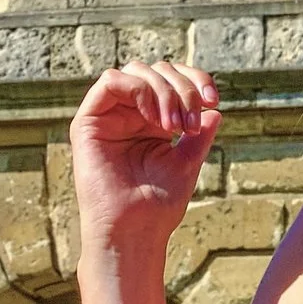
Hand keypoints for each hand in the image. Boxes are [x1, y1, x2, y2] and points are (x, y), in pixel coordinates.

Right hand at [71, 61, 220, 257]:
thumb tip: (215, 110)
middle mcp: (128, 114)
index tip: (214, 101)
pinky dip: (139, 90)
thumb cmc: (158, 204)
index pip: (173, 80)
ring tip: (174, 126)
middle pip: (157, 71)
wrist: (135, 232)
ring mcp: (108, 116)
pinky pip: (110, 82)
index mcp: (151, 120)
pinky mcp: (88, 122)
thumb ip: (199, 132)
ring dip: (163, 91)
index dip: (196, 80)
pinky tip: (155, 119)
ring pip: (136, 71)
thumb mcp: (187, 160)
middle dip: (182, 88)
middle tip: (191, 123)